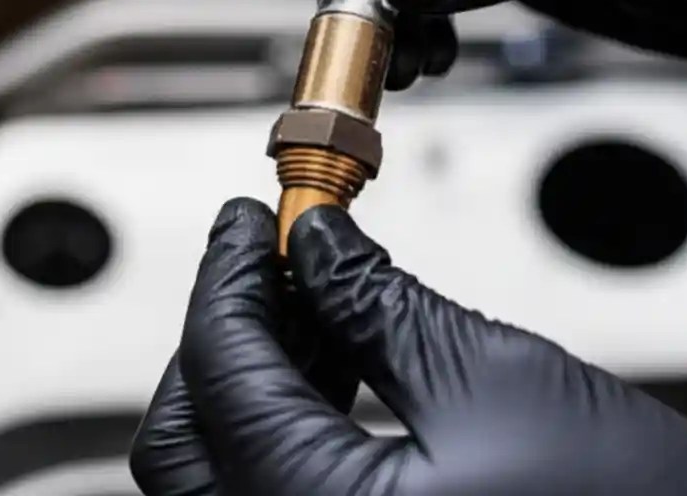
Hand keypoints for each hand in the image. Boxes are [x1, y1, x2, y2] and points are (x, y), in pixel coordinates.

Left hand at [130, 198, 686, 494]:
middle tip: (268, 254)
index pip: (220, 369)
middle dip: (223, 332)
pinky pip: (275, 494)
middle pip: (190, 433)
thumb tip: (315, 243)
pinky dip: (288, 424)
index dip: (227, 275)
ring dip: (255, 374)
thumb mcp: (497, 382)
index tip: (249, 218)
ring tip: (310, 295)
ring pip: (226, 468)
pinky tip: (333, 365)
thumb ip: (379, 305)